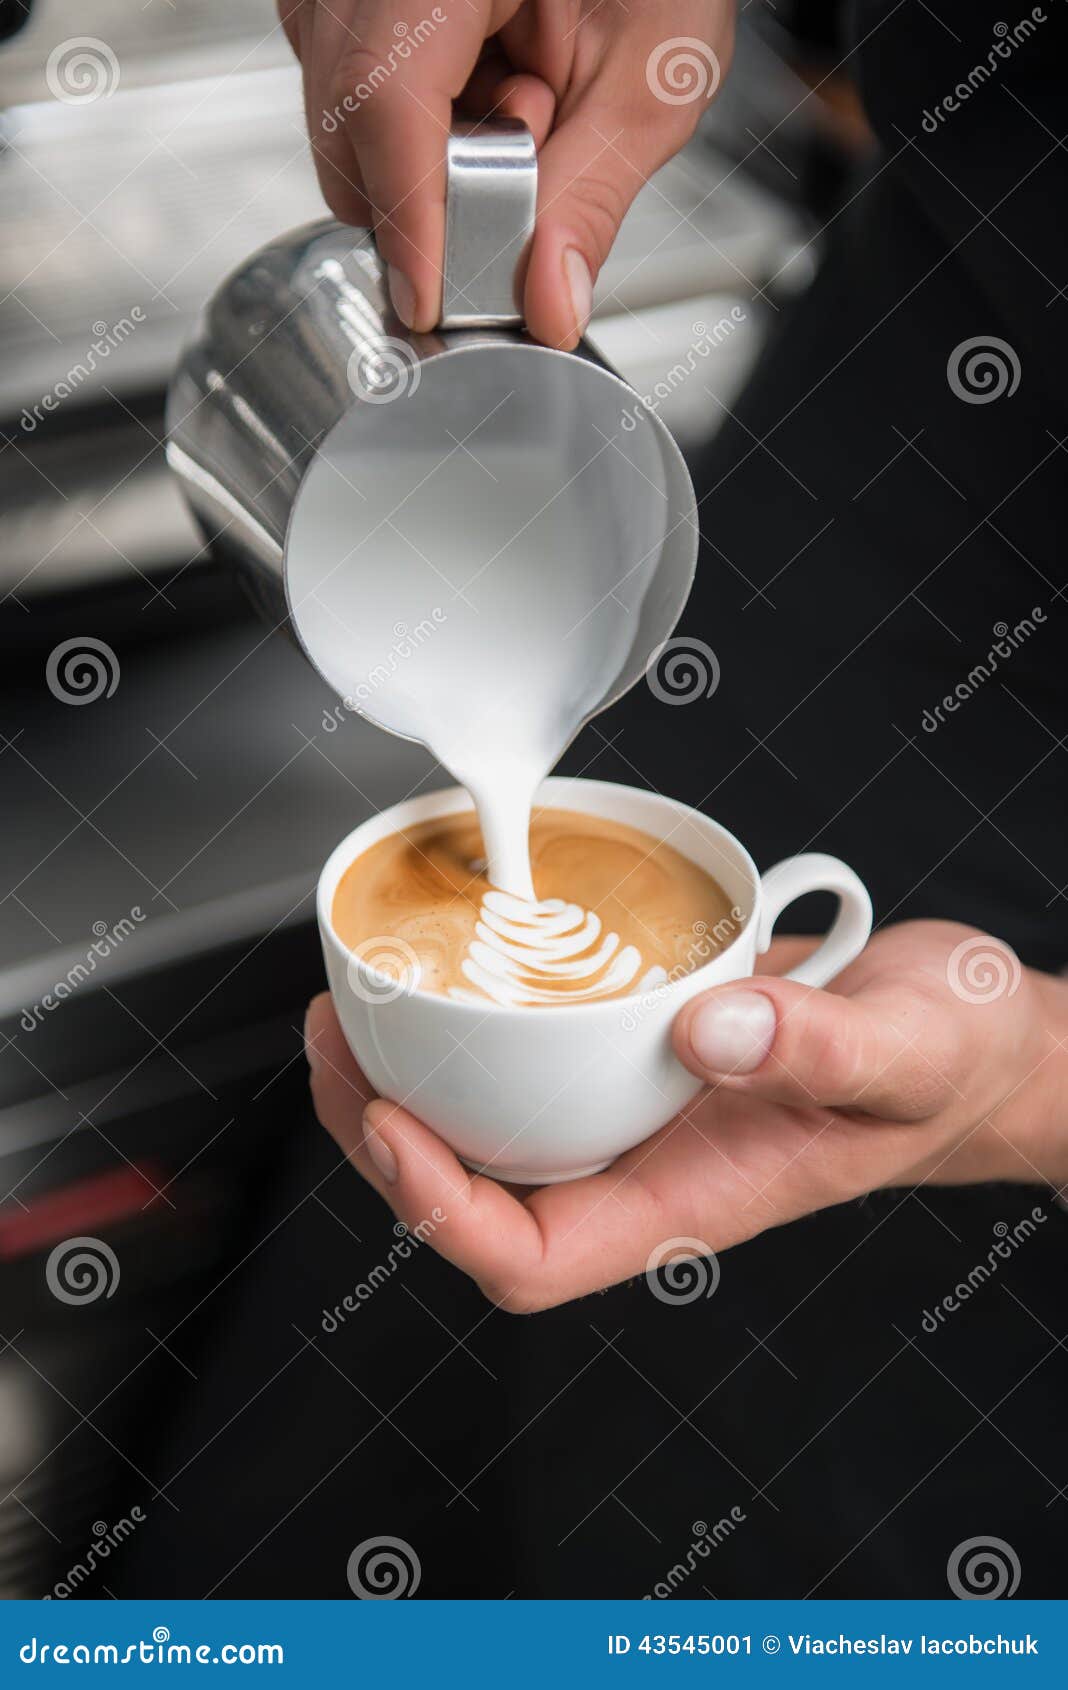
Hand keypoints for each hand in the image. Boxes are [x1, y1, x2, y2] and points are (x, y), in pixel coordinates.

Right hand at [279, 0, 734, 346]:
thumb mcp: (650, 79)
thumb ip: (588, 198)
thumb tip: (543, 301)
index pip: (384, 93)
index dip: (406, 212)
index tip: (431, 299)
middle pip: (345, 121)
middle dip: (435, 188)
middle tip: (531, 155)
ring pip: (339, 119)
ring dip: (434, 152)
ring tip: (524, 96)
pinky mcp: (349, 7)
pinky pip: (348, 96)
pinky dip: (422, 125)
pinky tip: (488, 84)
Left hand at [306, 922, 1067, 1310]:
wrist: (971, 1036)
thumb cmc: (954, 1068)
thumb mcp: (908, 1048)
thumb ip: (817, 1048)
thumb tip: (705, 1032)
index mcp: (694, 1200)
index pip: (537, 1258)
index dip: (445, 1212)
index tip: (394, 1127)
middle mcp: (646, 1164)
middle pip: (478, 1196)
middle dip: (382, 1139)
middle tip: (333, 1039)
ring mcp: (635, 1111)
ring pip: (490, 1129)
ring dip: (407, 1081)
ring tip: (352, 1007)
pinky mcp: (637, 1050)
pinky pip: (531, 1060)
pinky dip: (473, 1027)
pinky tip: (450, 971)